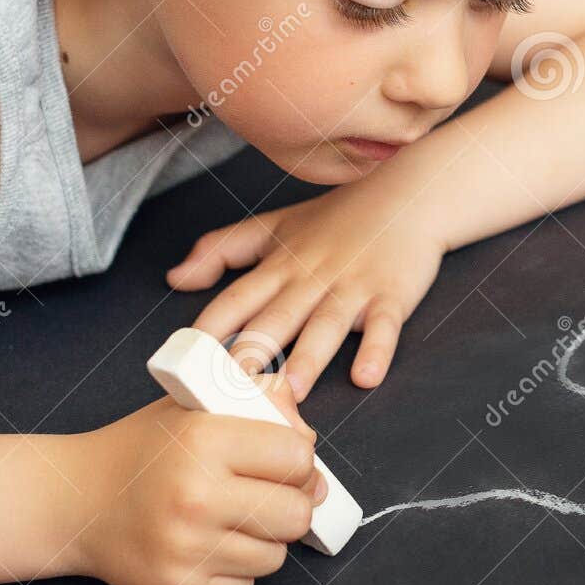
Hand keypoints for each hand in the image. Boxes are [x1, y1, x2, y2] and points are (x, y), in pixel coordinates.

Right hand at [76, 377, 325, 584]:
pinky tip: (209, 546)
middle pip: (296, 514)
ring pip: (275, 557)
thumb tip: (308, 436)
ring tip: (231, 520)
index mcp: (204, 439)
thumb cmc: (144, 451)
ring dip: (263, 540)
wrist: (76, 502)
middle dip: (290, 504)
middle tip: (268, 496)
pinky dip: (235, 571)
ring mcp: (186, 548)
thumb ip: (257, 400)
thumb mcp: (194, 404)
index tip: (283, 463)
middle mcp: (196, 495)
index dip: (298, 460)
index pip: (298, 456)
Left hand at [167, 185, 446, 397]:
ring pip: (326, 325)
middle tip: (228, 390)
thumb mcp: (274, 224)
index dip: (209, 330)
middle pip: (276, 318)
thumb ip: (221, 249)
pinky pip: (384, 326)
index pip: (236, 299)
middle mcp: (311, 277)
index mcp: (280, 264)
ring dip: (308, 358)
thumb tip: (175, 277)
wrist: (409, 194)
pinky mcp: (391, 294)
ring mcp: (353, 286)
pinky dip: (377, 350)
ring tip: (292, 390)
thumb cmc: (341, 216)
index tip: (184, 364)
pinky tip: (366, 376)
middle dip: (251, 353)